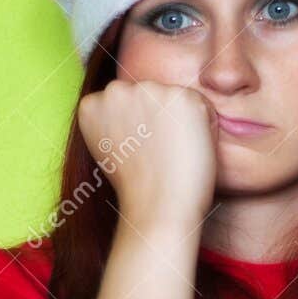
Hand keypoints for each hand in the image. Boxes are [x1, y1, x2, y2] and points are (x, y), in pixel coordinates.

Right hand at [77, 77, 217, 234]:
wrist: (158, 208)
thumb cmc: (138, 188)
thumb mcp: (110, 148)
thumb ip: (115, 121)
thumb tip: (131, 107)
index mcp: (92, 104)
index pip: (126, 103)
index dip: (139, 129)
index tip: (139, 153)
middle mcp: (116, 90)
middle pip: (150, 96)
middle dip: (159, 119)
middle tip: (158, 155)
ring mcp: (149, 90)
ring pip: (175, 99)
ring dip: (181, 121)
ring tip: (172, 153)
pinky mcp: (181, 96)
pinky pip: (202, 106)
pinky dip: (205, 127)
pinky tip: (188, 149)